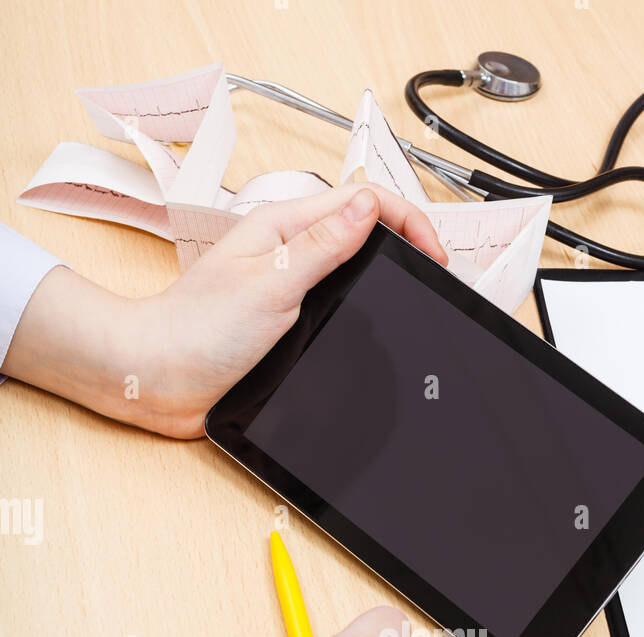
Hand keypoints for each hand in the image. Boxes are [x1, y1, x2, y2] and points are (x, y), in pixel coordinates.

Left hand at [4, 184, 446, 437]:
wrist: (158, 377)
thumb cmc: (197, 329)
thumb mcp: (271, 283)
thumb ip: (321, 244)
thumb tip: (367, 207)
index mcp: (284, 227)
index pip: (363, 201)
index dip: (408, 222)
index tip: (434, 256)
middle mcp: (288, 252)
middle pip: (363, 231)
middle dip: (404, 244)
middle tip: (434, 274)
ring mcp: (288, 288)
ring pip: (351, 269)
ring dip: (383, 276)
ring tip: (413, 294)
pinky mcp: (285, 324)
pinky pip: (333, 308)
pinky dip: (360, 310)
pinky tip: (374, 326)